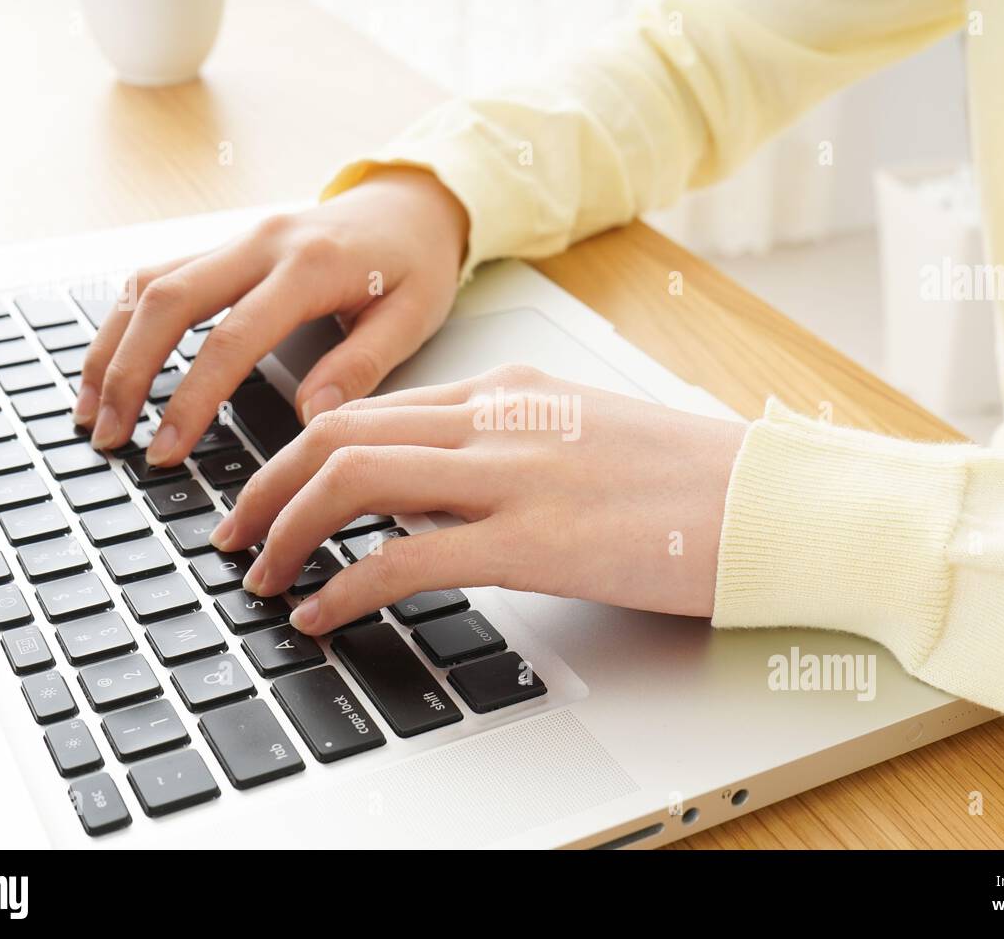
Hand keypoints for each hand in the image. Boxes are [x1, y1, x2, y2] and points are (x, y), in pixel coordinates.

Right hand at [73, 167, 469, 464]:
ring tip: (92, 411)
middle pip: (166, 301)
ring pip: (148, 284)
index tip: (166, 449)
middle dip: (127, 372)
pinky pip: (159, 276)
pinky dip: (125, 320)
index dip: (191, 398)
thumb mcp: (412, 318)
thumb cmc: (417, 264)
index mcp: (309, 266)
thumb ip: (361, 367)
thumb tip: (310, 419)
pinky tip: (111, 364)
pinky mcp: (226, 245)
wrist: (415, 203)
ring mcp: (237, 239)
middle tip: (109, 436)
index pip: (230, 338)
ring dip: (110, 346)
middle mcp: (261, 243)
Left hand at [210, 365, 747, 634]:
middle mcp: (497, 420)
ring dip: (285, 528)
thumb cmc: (688, 475)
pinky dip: (344, 586)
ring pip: (352, 479)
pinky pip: (405, 560)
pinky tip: (322, 612)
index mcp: (509, 391)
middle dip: (264, 484)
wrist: (769, 500)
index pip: (372, 407)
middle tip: (233, 532)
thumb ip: (504, 448)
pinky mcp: (535, 541)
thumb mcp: (582, 433)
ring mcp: (513, 476)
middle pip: (338, 432)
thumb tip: (433, 492)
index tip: (268, 489)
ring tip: (260, 574)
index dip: (299, 450)